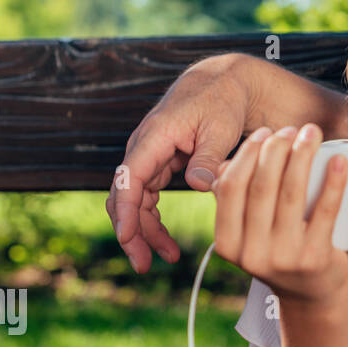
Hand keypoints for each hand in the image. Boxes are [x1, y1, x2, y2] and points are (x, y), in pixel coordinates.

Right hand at [107, 54, 251, 272]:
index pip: (129, 179)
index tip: (127, 238)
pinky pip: (149, 198)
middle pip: (125, 196)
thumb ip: (207, 157)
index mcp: (153, 137)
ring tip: (166, 257)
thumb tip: (198, 186)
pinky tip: (167, 242)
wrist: (222, 82)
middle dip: (131, 232)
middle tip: (144, 264)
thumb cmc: (222, 101)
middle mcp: (144, 148)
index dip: (126, 211)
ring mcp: (150, 157)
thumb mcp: (220, 127)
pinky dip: (155, 220)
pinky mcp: (160, 164)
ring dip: (145, 231)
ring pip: (136, 201)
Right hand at [211, 123, 347, 306]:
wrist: (312, 295)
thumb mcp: (251, 233)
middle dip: (277, 149)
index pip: (231, 188)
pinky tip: (339, 161)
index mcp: (228, 244)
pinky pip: (324, 211)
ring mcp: (283, 258)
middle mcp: (251, 254)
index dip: (247, 155)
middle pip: (262, 186)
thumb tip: (226, 162)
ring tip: (313, 133)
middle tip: (293, 129)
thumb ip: (237, 201)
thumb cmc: (281, 250)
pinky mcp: (315, 259)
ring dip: (303, 156)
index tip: (265, 133)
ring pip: (292, 194)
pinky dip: (332, 182)